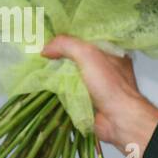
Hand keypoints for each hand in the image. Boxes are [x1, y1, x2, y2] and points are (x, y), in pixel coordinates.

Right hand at [40, 35, 157, 157]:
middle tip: (41, 54)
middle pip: (77, 57)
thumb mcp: (88, 55)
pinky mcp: (88, 100)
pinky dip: (59, 89)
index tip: (50, 38)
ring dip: (57, 74)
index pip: (86, 39)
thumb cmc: (110, 86)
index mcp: (110, 53)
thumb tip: (46, 49)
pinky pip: (69, 91)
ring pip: (72, 74)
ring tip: (39, 68)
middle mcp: (105, 67)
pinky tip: (46, 85)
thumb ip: (66, 45)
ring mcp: (96, 85)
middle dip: (59, 56)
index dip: (69, 38)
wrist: (119, 119)